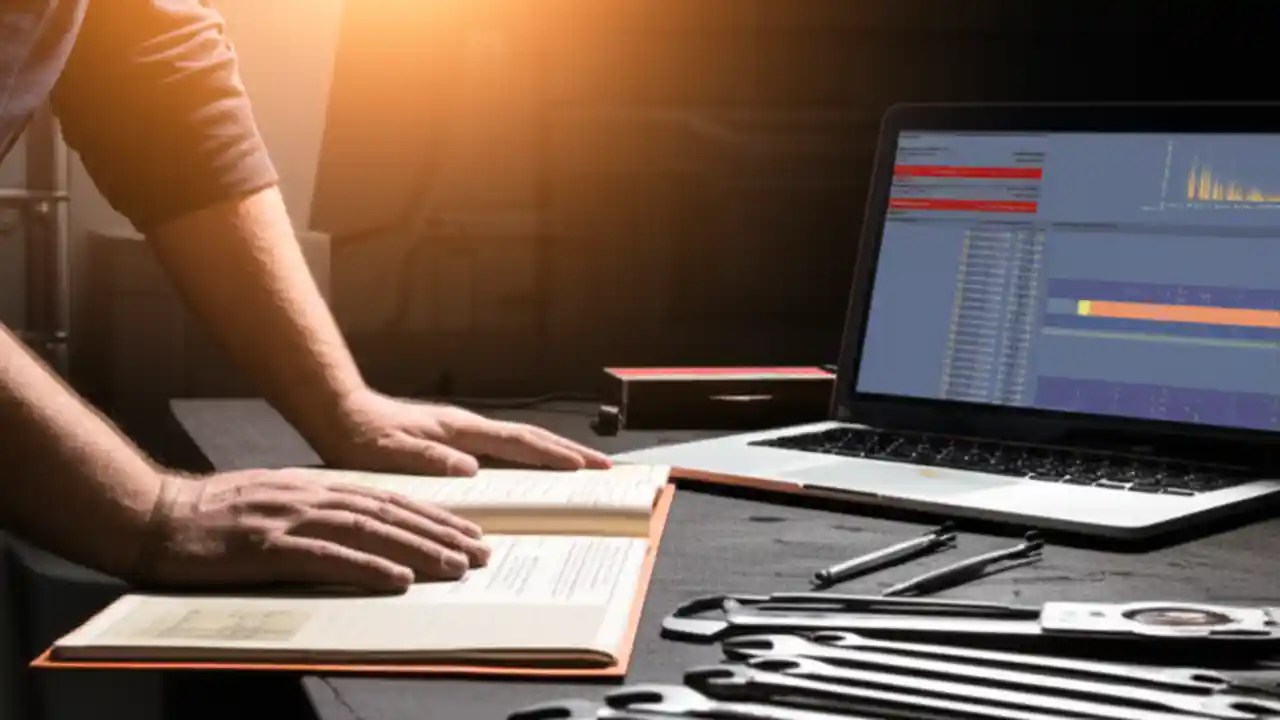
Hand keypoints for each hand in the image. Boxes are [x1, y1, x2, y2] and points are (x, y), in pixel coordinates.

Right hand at [136, 469, 490, 591]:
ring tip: (455, 566)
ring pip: (370, 533)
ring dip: (418, 551)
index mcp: (315, 488)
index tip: (468, 531)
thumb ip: (315, 511)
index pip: (388, 500)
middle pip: (391, 513)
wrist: (153, 515)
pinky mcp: (268, 547)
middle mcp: (311, 497)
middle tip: (481, 551)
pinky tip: (398, 580)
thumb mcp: (274, 501)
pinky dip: (367, 568)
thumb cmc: (211, 515)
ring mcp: (291, 520)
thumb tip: (358, 529)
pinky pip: (327, 558)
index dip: (432, 516)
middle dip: (441, 533)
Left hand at [318, 390, 611, 475]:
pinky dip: (529, 457)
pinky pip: (503, 449)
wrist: (342, 415)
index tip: (585, 467)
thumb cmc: (363, 437)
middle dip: (568, 453)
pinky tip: (533, 470)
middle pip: (530, 439)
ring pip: (520, 442)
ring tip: (581, 468)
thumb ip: (429, 461)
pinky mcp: (456, 440)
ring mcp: (464, 432)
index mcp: (461, 431)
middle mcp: (469, 428)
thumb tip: (470, 469)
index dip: (553, 456)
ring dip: (553, 453)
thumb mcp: (391, 454)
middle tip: (603, 468)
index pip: (518, 443)